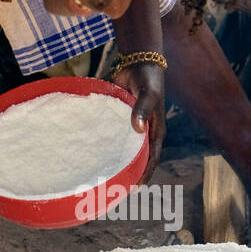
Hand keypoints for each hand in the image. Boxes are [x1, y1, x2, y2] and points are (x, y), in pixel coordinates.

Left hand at [111, 61, 165, 182]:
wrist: (139, 63)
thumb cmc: (148, 80)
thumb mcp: (149, 95)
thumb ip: (142, 110)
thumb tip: (138, 129)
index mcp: (156, 132)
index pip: (152, 158)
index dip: (145, 173)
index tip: (136, 186)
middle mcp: (146, 133)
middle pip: (140, 158)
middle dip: (131, 173)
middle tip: (116, 188)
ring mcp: (134, 128)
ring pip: (126, 150)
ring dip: (118, 162)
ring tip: (104, 176)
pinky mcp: (122, 120)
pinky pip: (114, 137)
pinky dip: (107, 146)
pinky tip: (94, 153)